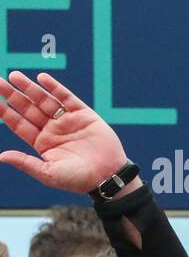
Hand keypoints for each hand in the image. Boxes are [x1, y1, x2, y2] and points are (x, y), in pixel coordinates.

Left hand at [0, 72, 132, 194]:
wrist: (109, 176)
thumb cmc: (79, 180)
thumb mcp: (49, 174)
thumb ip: (26, 163)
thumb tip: (1, 156)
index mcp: (42, 143)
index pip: (18, 124)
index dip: (4, 112)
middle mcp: (52, 129)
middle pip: (28, 108)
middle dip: (12, 95)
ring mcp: (67, 121)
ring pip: (44, 100)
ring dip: (29, 88)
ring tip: (14, 76)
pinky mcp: (84, 115)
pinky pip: (66, 98)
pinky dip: (55, 88)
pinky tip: (42, 78)